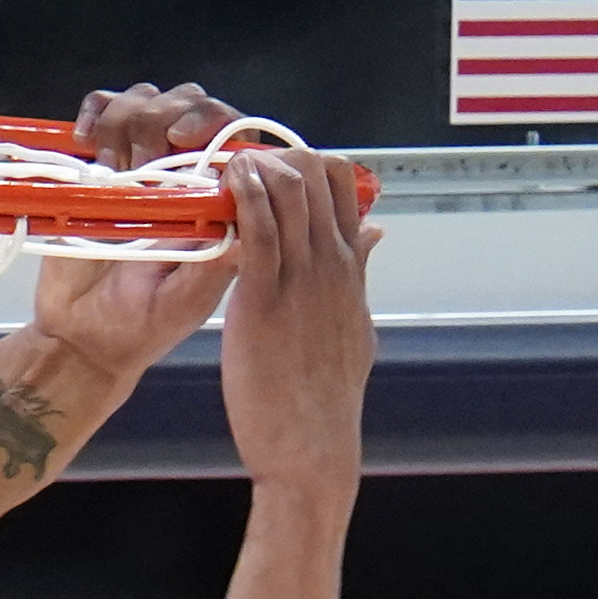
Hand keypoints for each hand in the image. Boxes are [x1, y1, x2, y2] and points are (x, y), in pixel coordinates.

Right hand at [29, 81, 247, 377]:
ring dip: (127, 121)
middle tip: (142, 161)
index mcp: (213, 201)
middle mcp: (178, 176)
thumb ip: (223, 253)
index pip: (231, 133)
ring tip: (113, 168)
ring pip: (146, 100)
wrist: (78, 339)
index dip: (213, 121)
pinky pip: (100, 110)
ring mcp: (135, 167)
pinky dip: (96, 113)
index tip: (186, 137)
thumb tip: (251, 198)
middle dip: (164, 119)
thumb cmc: (139, 326)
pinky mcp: (93, 166)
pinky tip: (89, 140)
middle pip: (188, 104)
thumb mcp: (191, 298)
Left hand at [218, 149, 380, 487]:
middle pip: (316, 175)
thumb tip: (373, 232)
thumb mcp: (355, 322)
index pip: (342, 184)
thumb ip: (359, 273)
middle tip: (236, 154)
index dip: (307, 160)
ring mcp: (302, 278)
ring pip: (288, 193)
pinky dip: (241, 199)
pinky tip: (224, 185)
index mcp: (349, 267)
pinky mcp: (265, 299)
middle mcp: (332, 263)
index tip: (272, 163)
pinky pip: (257, 231)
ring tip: (224, 159)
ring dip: (255, 167)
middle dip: (275, 154)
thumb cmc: (326, 395)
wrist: (313, 444)